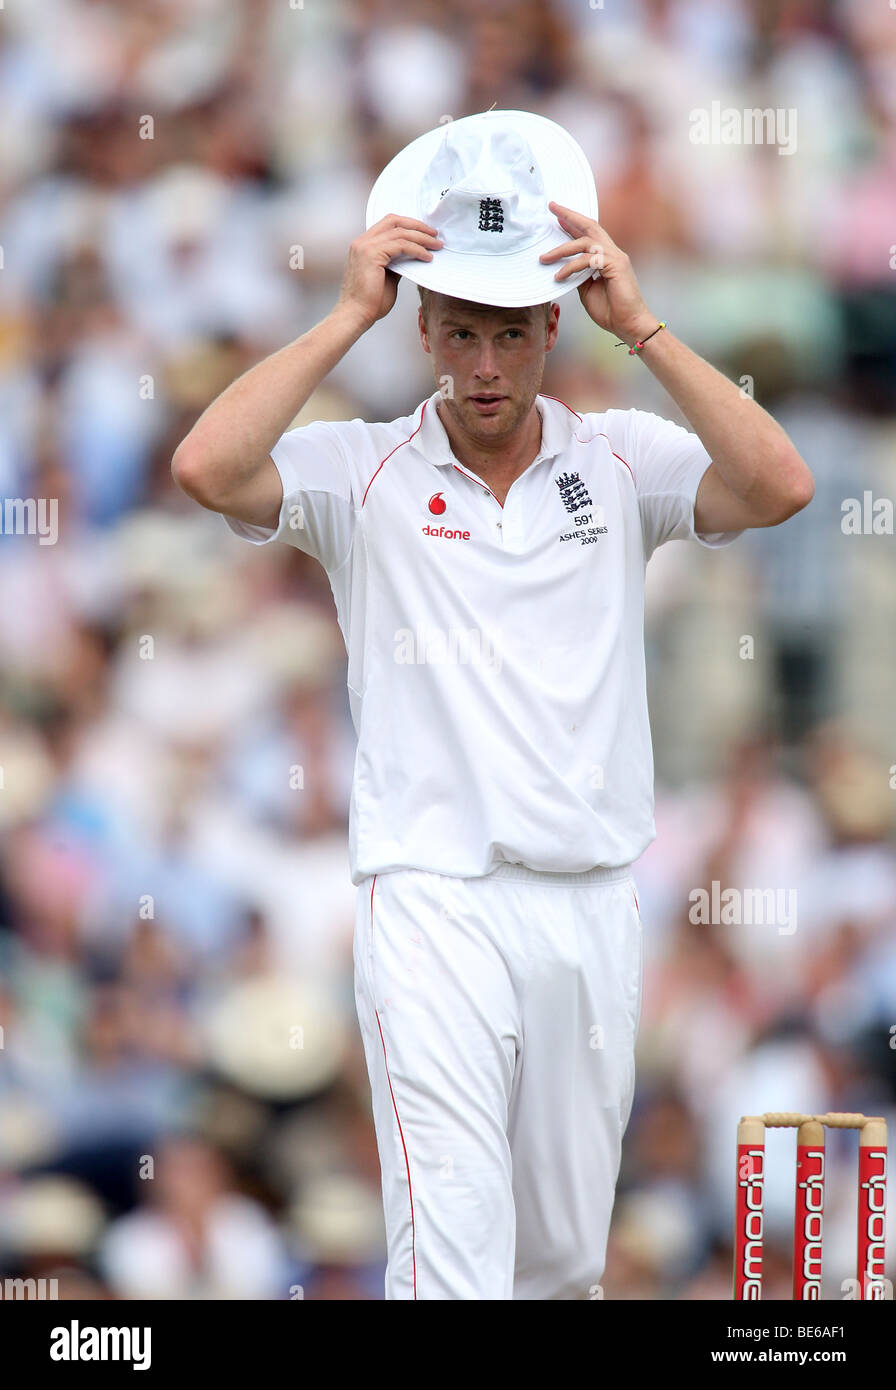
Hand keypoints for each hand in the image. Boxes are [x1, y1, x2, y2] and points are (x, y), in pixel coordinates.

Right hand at [337, 215, 442, 328]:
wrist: (356, 315)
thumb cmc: (370, 302)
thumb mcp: (388, 276)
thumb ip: (397, 263)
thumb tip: (412, 256)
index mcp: (363, 245)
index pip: (388, 223)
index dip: (408, 224)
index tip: (425, 232)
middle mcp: (362, 242)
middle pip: (394, 221)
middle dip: (417, 226)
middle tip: (434, 234)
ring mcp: (365, 246)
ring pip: (400, 233)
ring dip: (421, 238)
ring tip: (436, 246)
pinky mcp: (372, 255)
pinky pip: (401, 246)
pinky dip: (416, 249)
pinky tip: (426, 257)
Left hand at [539, 203, 655, 344]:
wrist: (628, 324)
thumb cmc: (611, 310)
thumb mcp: (587, 290)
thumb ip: (579, 275)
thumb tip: (564, 267)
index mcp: (607, 257)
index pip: (589, 234)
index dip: (573, 223)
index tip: (557, 216)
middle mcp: (612, 253)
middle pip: (590, 225)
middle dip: (570, 215)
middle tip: (552, 207)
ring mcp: (615, 257)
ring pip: (585, 242)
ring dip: (562, 249)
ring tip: (544, 258)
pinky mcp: (615, 265)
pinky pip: (587, 260)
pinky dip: (570, 267)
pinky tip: (559, 276)